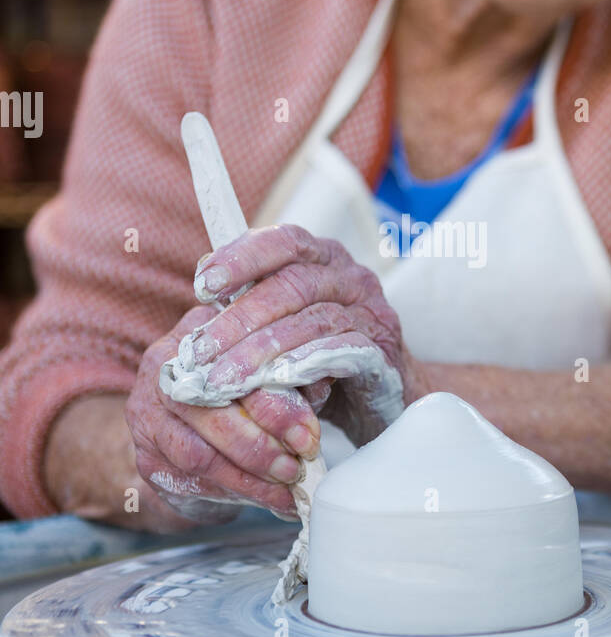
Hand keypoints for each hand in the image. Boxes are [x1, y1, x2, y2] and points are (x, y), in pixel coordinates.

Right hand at [127, 303, 324, 525]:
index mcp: (200, 333)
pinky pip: (191, 480)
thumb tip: (323, 383)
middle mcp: (164, 369)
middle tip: (297, 467)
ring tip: (287, 489)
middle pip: (210, 411)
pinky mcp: (146, 456)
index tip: (308, 433)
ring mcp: (147, 413)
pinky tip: (268, 499)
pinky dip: (234, 493)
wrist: (194, 427)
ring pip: (198, 454)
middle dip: (261, 445)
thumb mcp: (272, 373)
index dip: (274, 404)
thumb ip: (292, 375)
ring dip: (249, 477)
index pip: (234, 368)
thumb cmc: (245, 392)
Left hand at [183, 225, 429, 444]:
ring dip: (260, 350)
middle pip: (292, 284)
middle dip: (239, 319)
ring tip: (222, 379)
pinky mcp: (382, 350)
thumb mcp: (283, 328)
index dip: (241, 258)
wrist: (385, 395)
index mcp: (325, 258)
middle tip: (199, 352)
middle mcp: (351, 277)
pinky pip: (341, 351)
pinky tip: (271, 381)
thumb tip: (198, 311)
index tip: (201, 285)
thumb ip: (252, 313)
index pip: (284, 241)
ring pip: (311, 320)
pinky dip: (302, 365)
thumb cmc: (324, 358)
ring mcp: (372, 311)